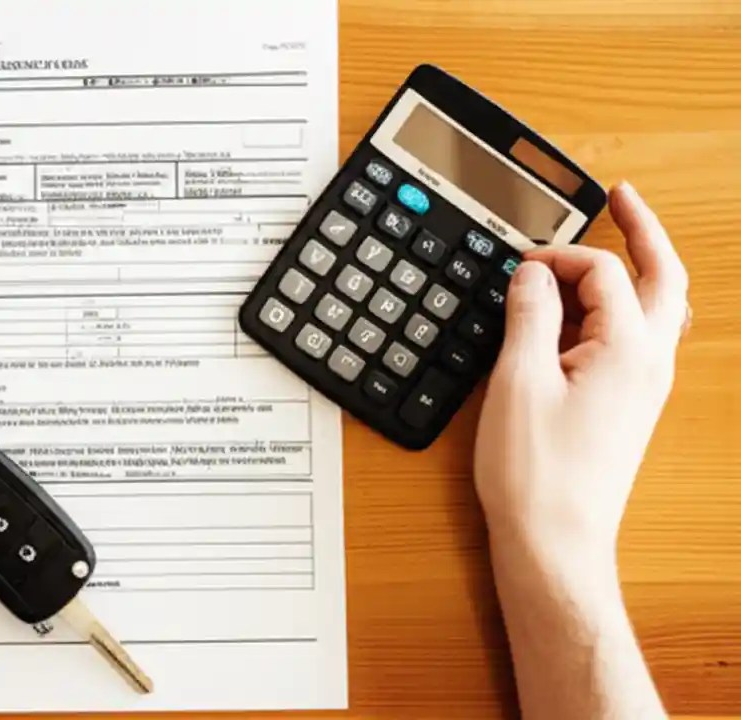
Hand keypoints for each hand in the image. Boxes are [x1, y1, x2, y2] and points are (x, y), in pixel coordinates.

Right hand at [474, 182, 688, 565]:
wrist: (555, 540)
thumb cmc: (536, 472)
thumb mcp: (517, 381)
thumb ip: (528, 316)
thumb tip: (532, 274)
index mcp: (627, 351)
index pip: (601, 273)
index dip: (557, 256)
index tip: (517, 265)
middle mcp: (649, 364)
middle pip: (661, 279)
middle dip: (643, 233)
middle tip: (621, 199)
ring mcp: (644, 387)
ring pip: (655, 309)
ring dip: (632, 272)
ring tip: (604, 249)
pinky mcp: (629, 406)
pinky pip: (637, 340)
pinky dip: (616, 311)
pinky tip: (585, 315)